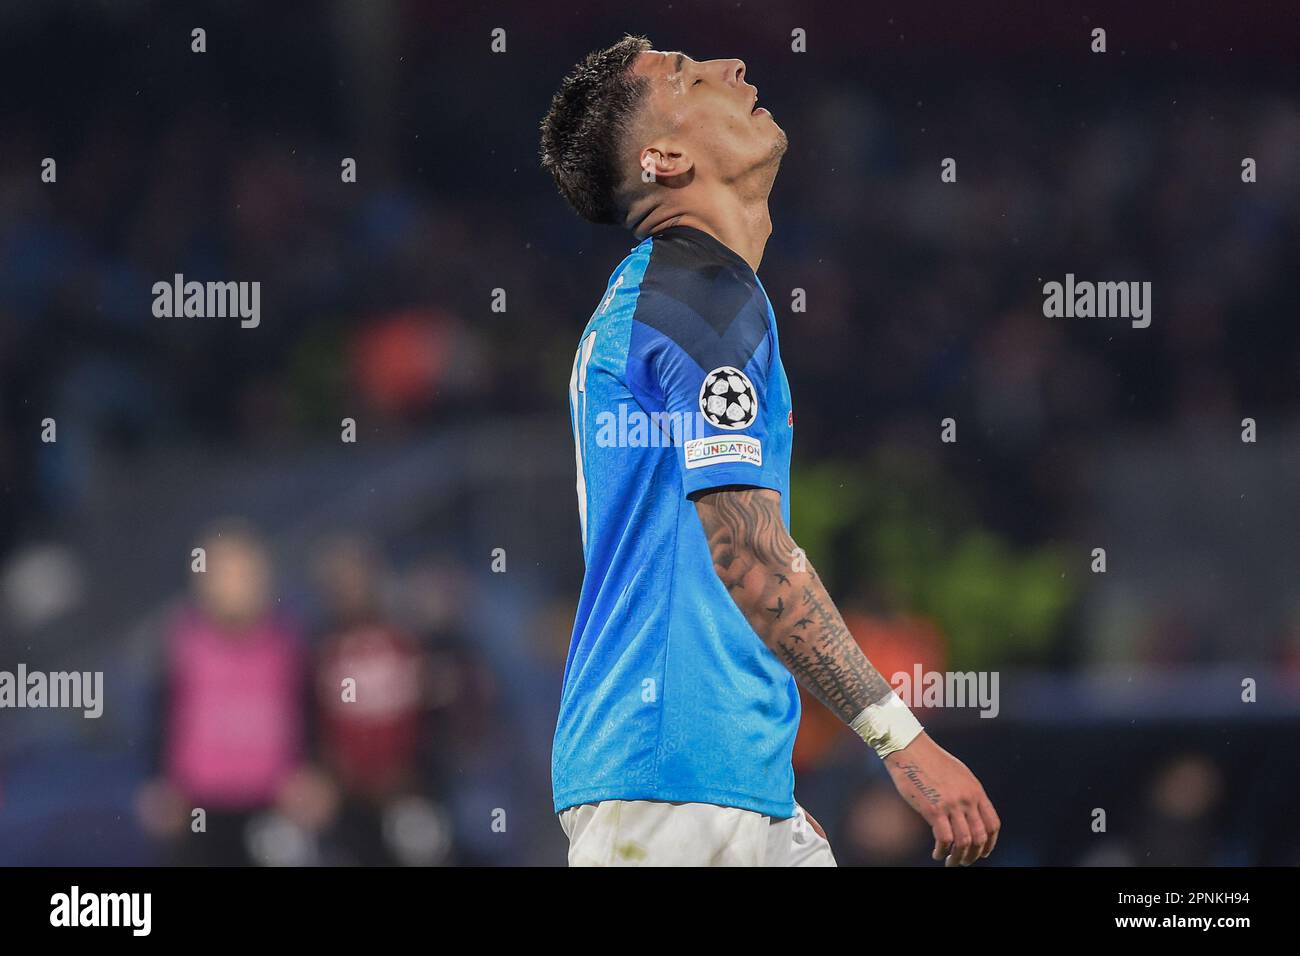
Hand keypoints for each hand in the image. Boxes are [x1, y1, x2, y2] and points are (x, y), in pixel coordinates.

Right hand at [883, 732, 999, 866]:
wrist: (909, 749)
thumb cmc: (929, 760)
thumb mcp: (958, 774)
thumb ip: (967, 793)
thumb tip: (969, 813)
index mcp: (975, 790)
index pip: (993, 824)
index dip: (990, 843)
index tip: (984, 852)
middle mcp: (967, 799)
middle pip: (980, 837)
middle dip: (974, 855)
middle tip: (965, 861)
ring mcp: (951, 805)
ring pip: (964, 842)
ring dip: (958, 857)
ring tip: (950, 862)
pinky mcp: (933, 809)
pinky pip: (944, 839)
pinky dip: (942, 851)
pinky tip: (937, 853)